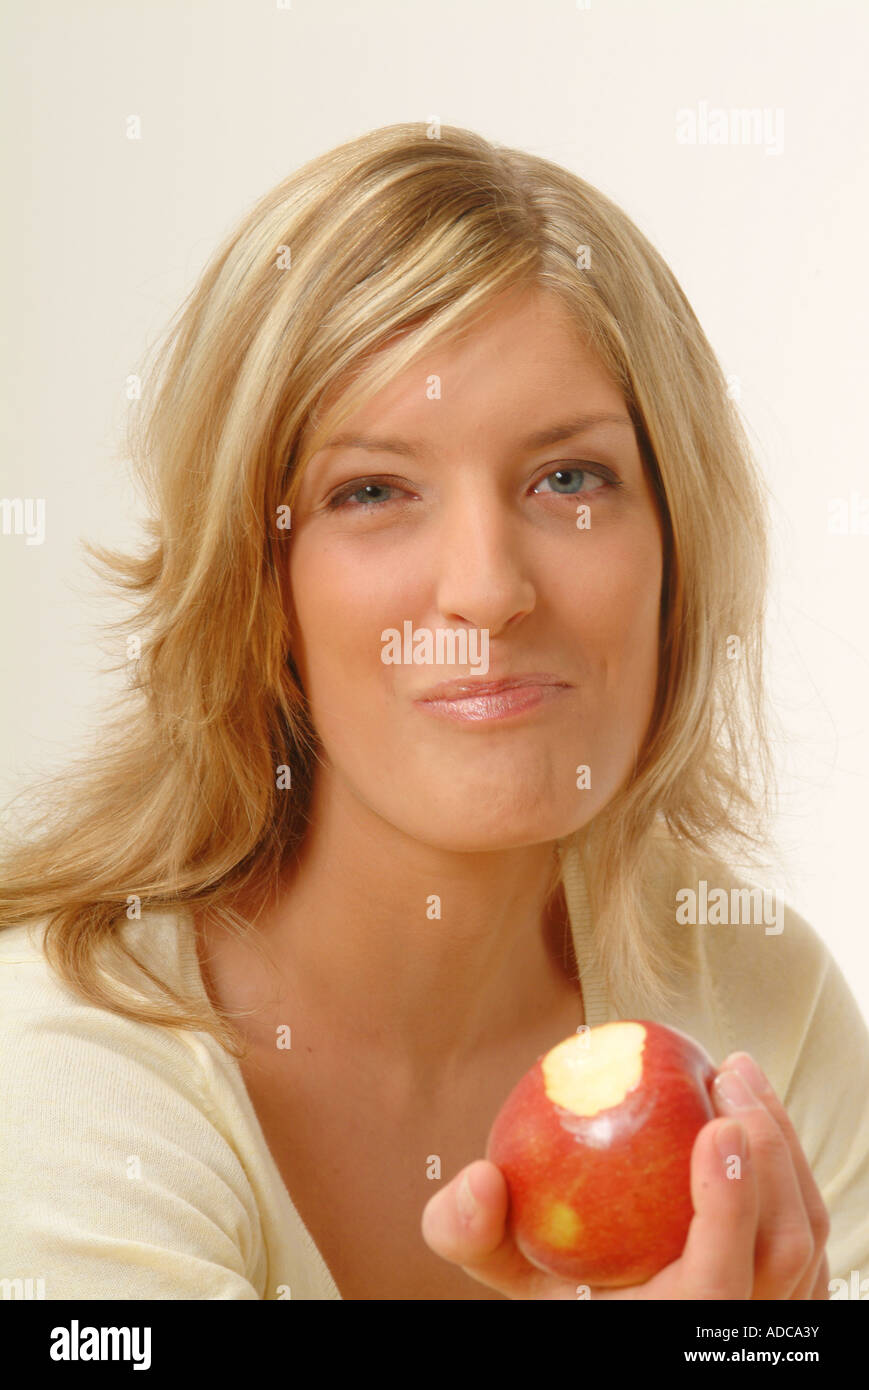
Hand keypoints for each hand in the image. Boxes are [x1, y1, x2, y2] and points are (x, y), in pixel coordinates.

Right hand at [421, 1052, 830, 1298]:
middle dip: (769, 1153)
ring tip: (740, 1078)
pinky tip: (755, 1120)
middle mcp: (722, 1341)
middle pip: (782, 1254)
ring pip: (803, 1245)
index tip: (717, 1126)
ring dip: (782, 1152)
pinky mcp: (782, 1302)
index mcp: (661, 1333)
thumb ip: (470, 1231)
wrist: (609, 1309)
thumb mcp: (503, 1271)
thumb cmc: (554, 1289)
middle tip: (727, 1074)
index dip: (730, 1210)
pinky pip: (806, 1241)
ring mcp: (762, 1327)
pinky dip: (789, 1175)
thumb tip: (480, 1179)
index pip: (716, 1290)